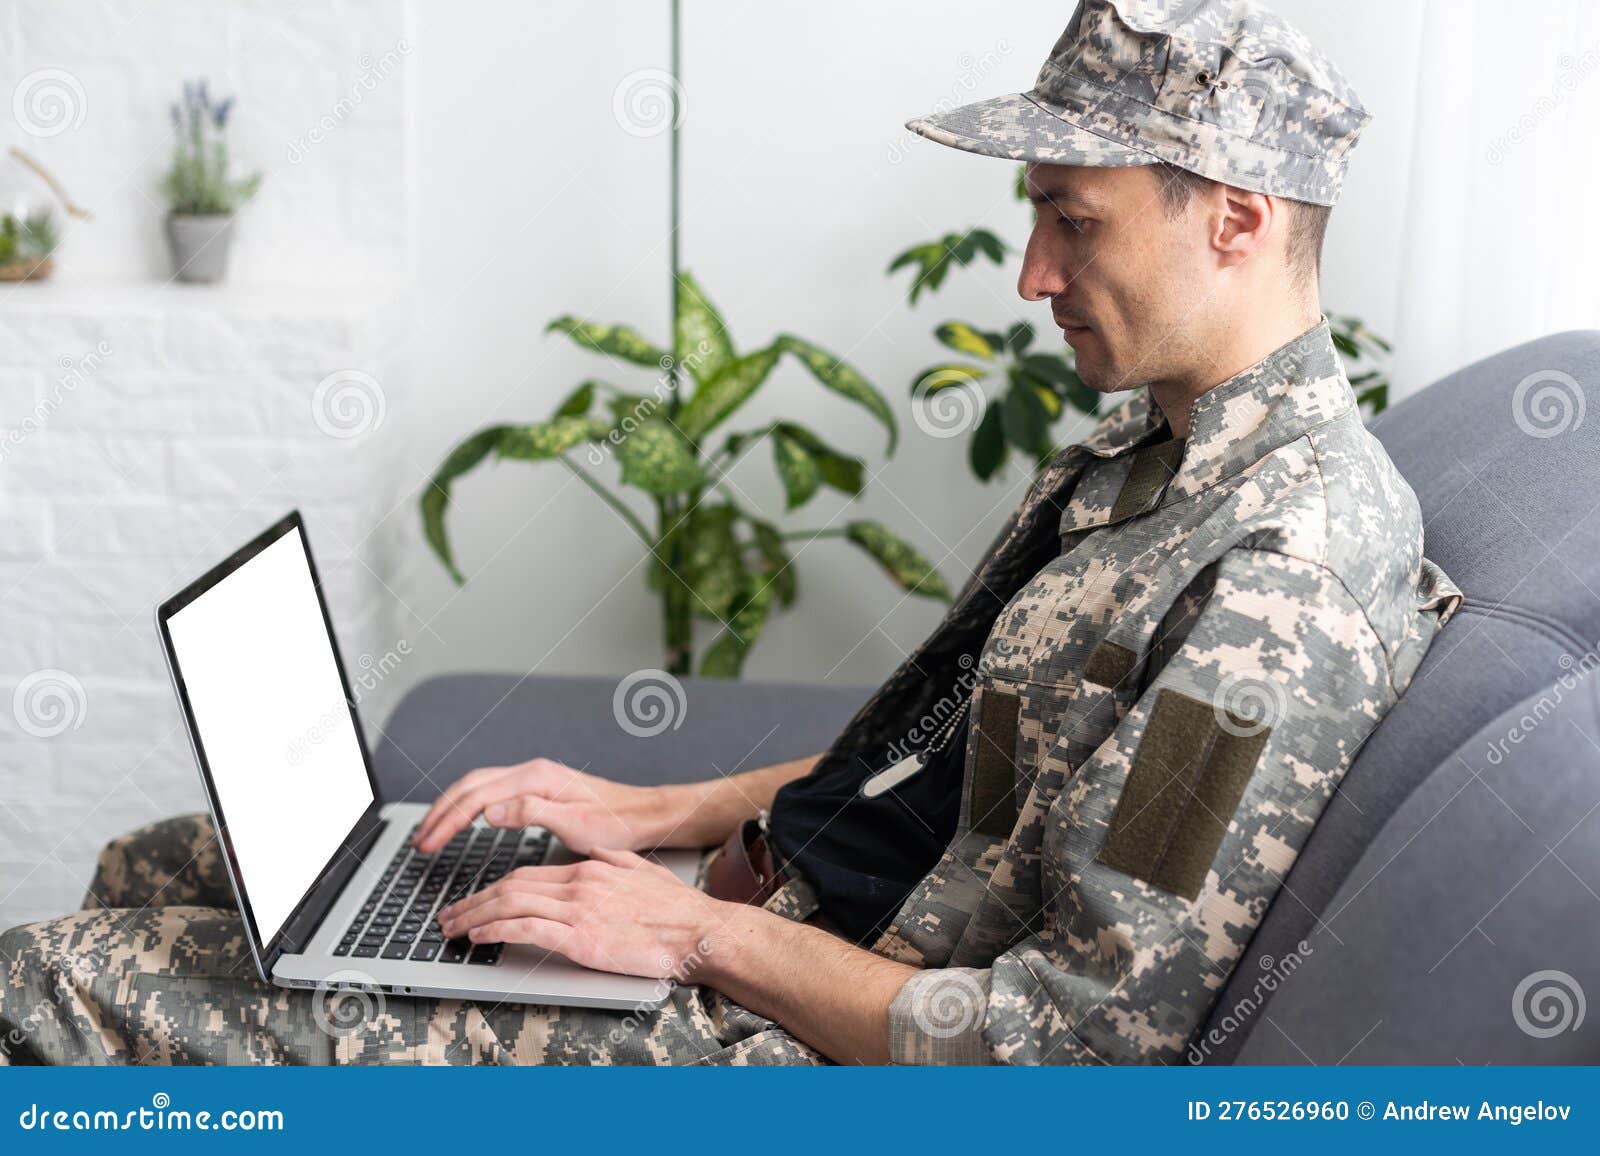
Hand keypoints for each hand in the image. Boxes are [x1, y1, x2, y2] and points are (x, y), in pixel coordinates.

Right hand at [411, 758, 681, 855]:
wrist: (642, 814)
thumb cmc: (615, 823)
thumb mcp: (576, 824)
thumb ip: (532, 814)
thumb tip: (490, 812)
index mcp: (536, 778)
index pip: (476, 795)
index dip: (448, 820)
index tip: (429, 844)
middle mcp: (532, 771)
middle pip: (470, 785)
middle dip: (439, 813)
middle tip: (419, 843)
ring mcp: (533, 777)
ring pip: (477, 786)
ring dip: (450, 808)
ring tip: (429, 834)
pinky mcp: (537, 787)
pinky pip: (490, 791)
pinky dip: (467, 806)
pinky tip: (461, 822)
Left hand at [435, 848, 725, 978]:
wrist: (699, 931)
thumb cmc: (676, 910)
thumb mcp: (640, 873)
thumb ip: (611, 865)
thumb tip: (592, 861)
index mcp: (590, 868)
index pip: (528, 874)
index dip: (495, 887)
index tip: (476, 901)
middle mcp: (579, 883)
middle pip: (510, 885)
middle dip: (472, 901)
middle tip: (448, 916)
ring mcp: (579, 909)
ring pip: (511, 904)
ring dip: (474, 916)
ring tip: (452, 929)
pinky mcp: (581, 936)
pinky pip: (527, 929)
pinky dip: (497, 931)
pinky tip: (479, 937)